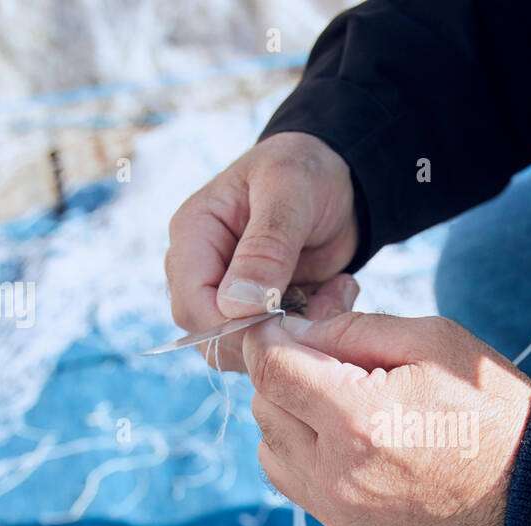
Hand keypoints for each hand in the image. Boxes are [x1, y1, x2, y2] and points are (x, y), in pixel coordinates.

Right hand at [165, 131, 360, 370]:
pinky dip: (311, 333)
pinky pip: (277, 346)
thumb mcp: (289, 191)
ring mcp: (230, 296)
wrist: (340, 182)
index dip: (232, 325)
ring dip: (296, 337)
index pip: (191, 304)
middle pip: (212, 336)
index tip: (283, 318)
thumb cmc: (307, 171)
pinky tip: (336, 296)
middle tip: (323, 306)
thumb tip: (235, 305)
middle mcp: (204, 271)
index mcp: (194, 235)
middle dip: (269, 336)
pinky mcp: (262, 313)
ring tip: (335, 295)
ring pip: (245, 350)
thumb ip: (266, 247)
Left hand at [241, 311, 530, 525]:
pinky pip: (301, 489)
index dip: (269, 337)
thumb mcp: (431, 339)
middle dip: (285, 378)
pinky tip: (356, 449)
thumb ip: (350, 329)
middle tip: (329, 365)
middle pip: (265, 409)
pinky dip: (312, 462)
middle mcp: (339, 475)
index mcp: (359, 418)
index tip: (285, 328)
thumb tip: (292, 332)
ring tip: (342, 409)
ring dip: (292, 423)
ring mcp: (342, 515)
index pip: (269, 368)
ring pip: (271, 453)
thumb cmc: (487, 403)